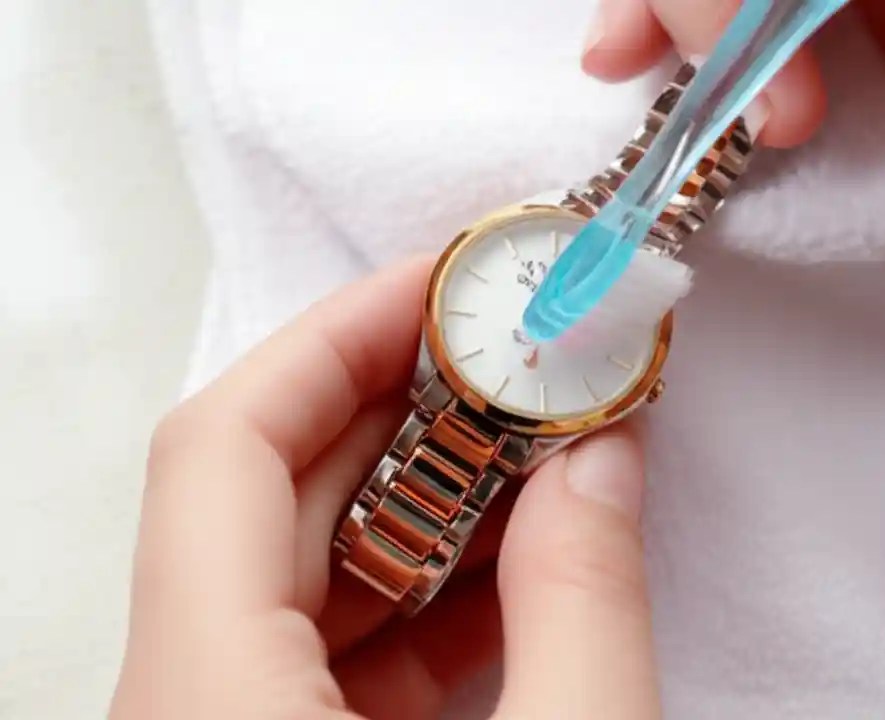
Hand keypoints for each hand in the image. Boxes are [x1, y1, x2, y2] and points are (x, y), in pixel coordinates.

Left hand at [110, 258, 659, 719]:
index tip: (446, 284)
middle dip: (412, 410)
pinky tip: (526, 568)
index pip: (227, 446)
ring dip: (431, 498)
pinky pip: (333, 647)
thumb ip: (581, 606)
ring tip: (544, 453)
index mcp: (210, 694)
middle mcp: (189, 703)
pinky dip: (430, 594)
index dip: (337, 337)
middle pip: (271, 492)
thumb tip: (603, 462)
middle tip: (521, 357)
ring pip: (307, 570)